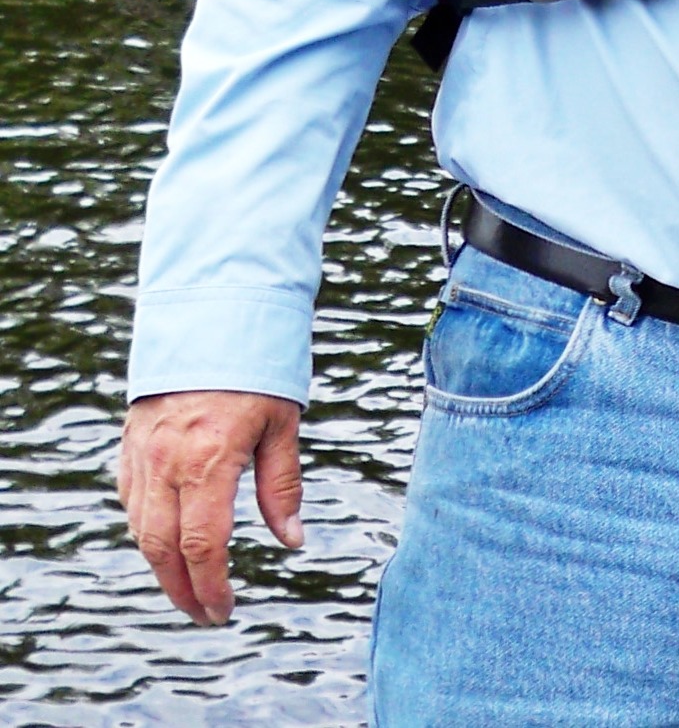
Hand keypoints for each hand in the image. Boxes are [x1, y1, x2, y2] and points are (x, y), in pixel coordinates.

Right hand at [119, 390, 303, 624]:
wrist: (213, 319)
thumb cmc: (258, 369)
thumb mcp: (283, 425)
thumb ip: (283, 486)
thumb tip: (293, 540)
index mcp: (209, 459)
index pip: (204, 543)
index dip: (212, 585)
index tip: (223, 611)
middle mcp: (166, 462)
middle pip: (164, 548)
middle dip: (183, 590)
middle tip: (205, 615)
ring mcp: (142, 455)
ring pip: (141, 529)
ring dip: (161, 568)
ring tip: (189, 589)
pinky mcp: (130, 446)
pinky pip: (130, 502)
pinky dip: (145, 530)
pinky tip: (166, 543)